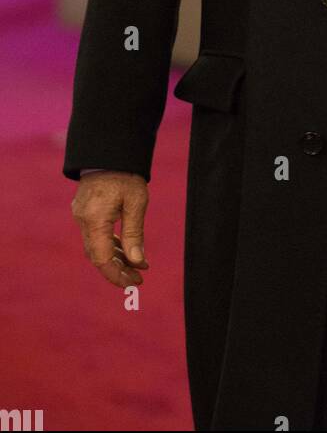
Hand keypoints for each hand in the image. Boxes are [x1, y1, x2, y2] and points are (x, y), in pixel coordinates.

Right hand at [71, 172, 150, 286]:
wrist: (109, 151)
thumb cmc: (126, 174)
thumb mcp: (136, 202)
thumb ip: (134, 233)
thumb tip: (137, 262)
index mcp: (94, 220)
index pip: (102, 259)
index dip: (118, 274)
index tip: (136, 282)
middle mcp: (82, 220)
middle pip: (97, 256)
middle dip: (118, 270)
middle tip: (139, 278)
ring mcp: (81, 216)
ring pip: (96, 246)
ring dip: (115, 258)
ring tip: (137, 266)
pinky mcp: (84, 211)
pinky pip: (95, 235)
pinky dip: (110, 244)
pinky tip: (126, 249)